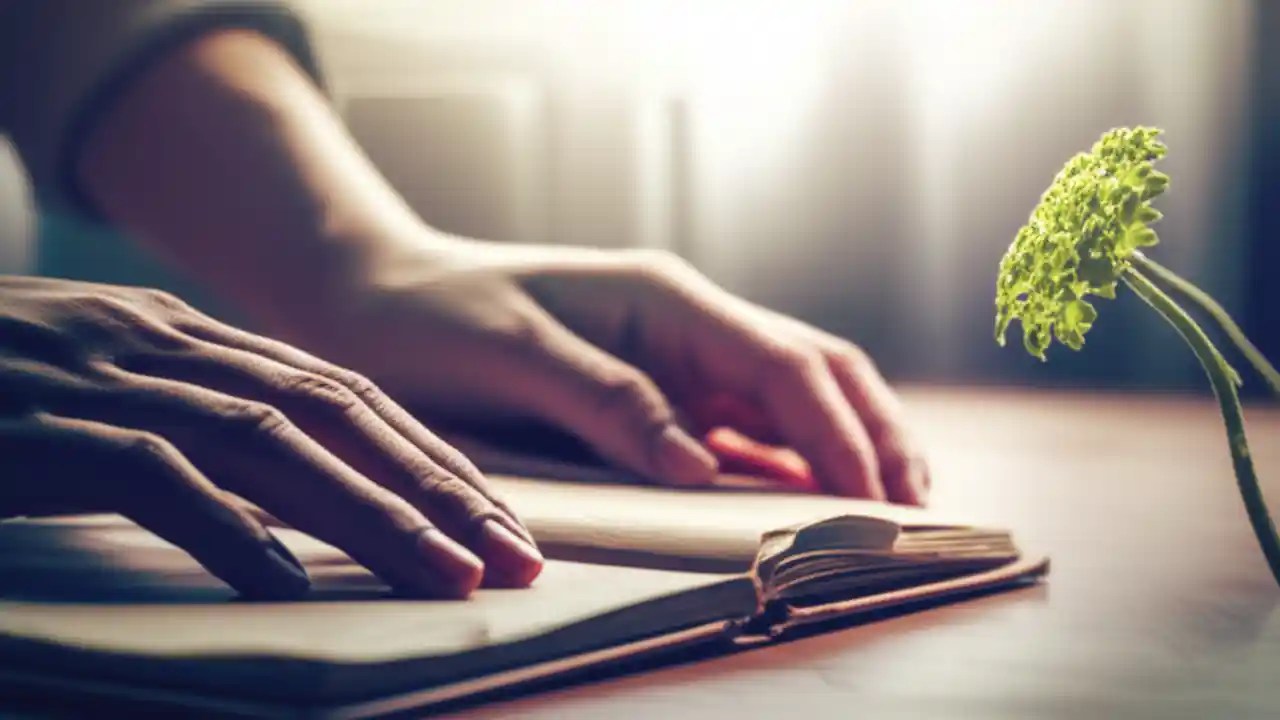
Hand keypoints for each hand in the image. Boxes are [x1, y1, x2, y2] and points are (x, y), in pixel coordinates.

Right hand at [0, 277, 541, 598]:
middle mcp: (165, 345)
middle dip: (438, 487)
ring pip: (273, 440)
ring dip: (371, 513)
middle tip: (516, 557)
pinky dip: (228, 527)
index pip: (344, 394)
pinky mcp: (43, 428)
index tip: (498, 520)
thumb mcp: (106, 398)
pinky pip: (153, 474)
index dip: (431, 457)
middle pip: (338, 412)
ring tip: (448, 577)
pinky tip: (289, 582)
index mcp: (189, 339)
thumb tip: (290, 505)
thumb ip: (196, 431)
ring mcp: (105, 378)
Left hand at [293, 239, 928, 503]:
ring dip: (844, 445)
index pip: (783, 362)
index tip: (873, 494)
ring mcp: (675, 360)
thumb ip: (609, 402)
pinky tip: (807, 499)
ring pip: (789, 399)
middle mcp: (685, 326)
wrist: (372, 300)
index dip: (837, 430)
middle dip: (872, 431)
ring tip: (889, 504)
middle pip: (813, 372)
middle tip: (916, 504)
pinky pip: (740, 429)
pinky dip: (787, 461)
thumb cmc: (433, 318)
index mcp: (666, 300)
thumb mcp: (514, 353)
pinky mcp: (656, 395)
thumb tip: (698, 469)